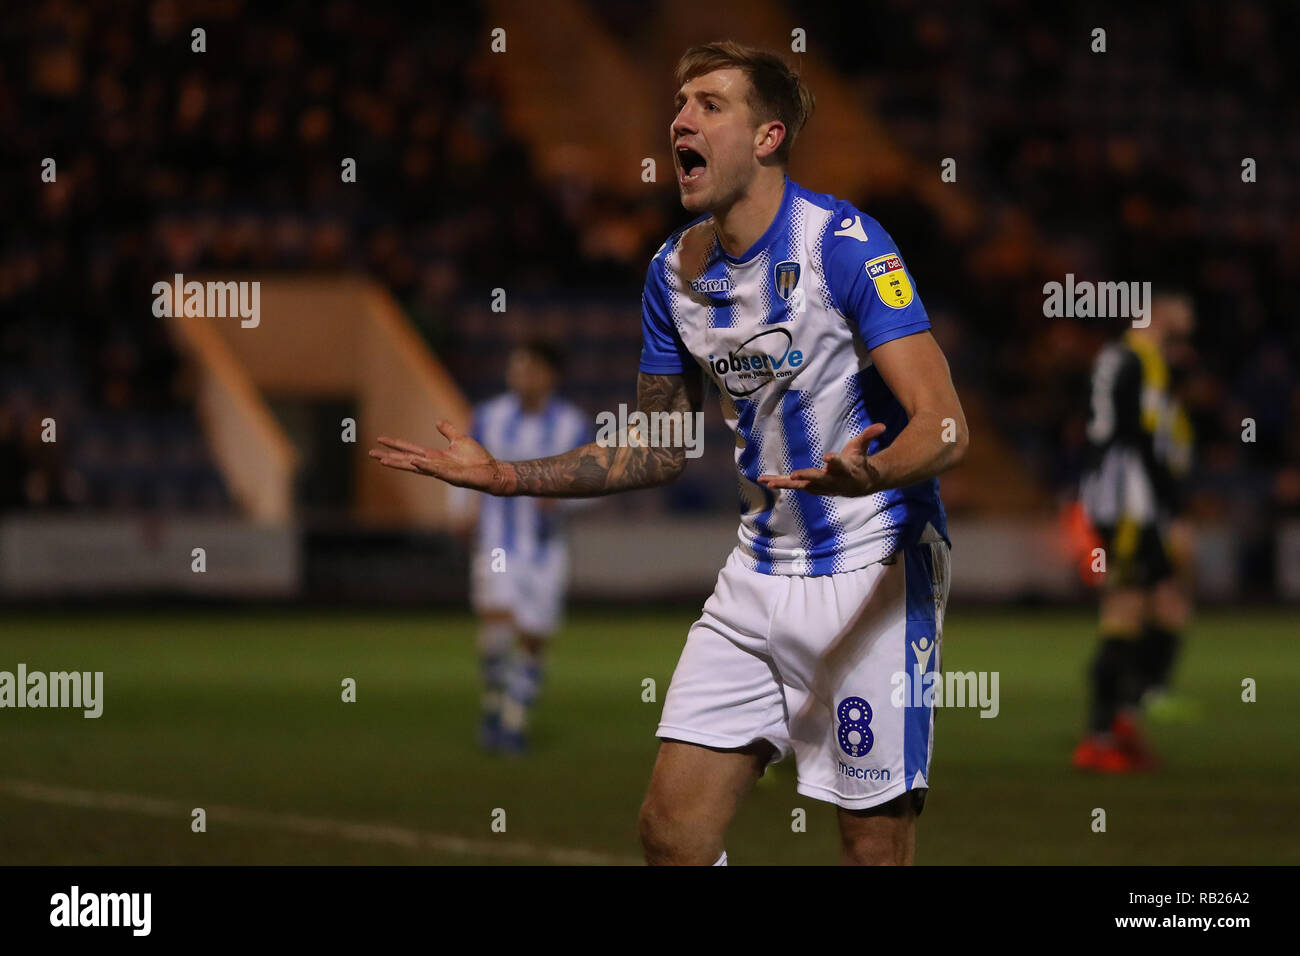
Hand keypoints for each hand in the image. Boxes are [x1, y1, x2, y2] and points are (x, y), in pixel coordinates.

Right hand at [369, 421, 507, 492]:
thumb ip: (448, 431)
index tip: (380, 440)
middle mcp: (434, 465)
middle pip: (407, 460)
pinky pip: (436, 471)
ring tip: (384, 461)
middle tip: (371, 454)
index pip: (410, 450)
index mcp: (434, 457)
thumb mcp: (460, 440)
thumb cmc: (477, 459)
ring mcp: (442, 471)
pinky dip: (425, 466)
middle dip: (389, 457)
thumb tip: (438, 421)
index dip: (395, 445)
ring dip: (401, 463)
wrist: (491, 471)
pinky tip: (415, 462)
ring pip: (417, 467)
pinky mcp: (453, 476)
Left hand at [757, 423, 886, 495]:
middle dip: (807, 477)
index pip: (839, 464)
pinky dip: (781, 483)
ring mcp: (820, 486)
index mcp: (844, 469)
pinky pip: (794, 485)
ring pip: (801, 485)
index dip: (834, 461)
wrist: (859, 485)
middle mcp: (831, 480)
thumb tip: (882, 426)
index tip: (827, 457)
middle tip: (794, 475)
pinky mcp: (811, 487)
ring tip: (768, 481)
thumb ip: (869, 436)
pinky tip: (767, 481)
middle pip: (817, 479)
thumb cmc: (859, 462)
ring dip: (785, 483)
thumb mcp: (863, 448)